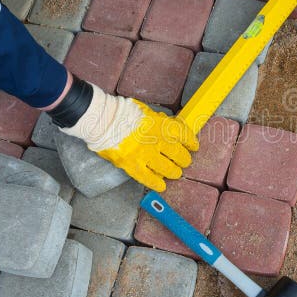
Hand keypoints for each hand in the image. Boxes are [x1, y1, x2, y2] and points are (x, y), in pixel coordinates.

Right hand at [59, 83, 197, 190]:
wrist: (103, 120)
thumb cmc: (122, 112)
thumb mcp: (146, 111)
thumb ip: (158, 120)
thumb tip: (167, 125)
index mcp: (162, 125)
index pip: (184, 135)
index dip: (191, 142)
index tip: (193, 146)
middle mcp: (158, 141)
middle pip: (179, 155)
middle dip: (184, 160)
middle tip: (184, 162)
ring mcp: (146, 155)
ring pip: (168, 169)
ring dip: (174, 172)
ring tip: (174, 173)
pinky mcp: (133, 166)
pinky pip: (149, 179)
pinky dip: (157, 183)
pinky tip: (161, 185)